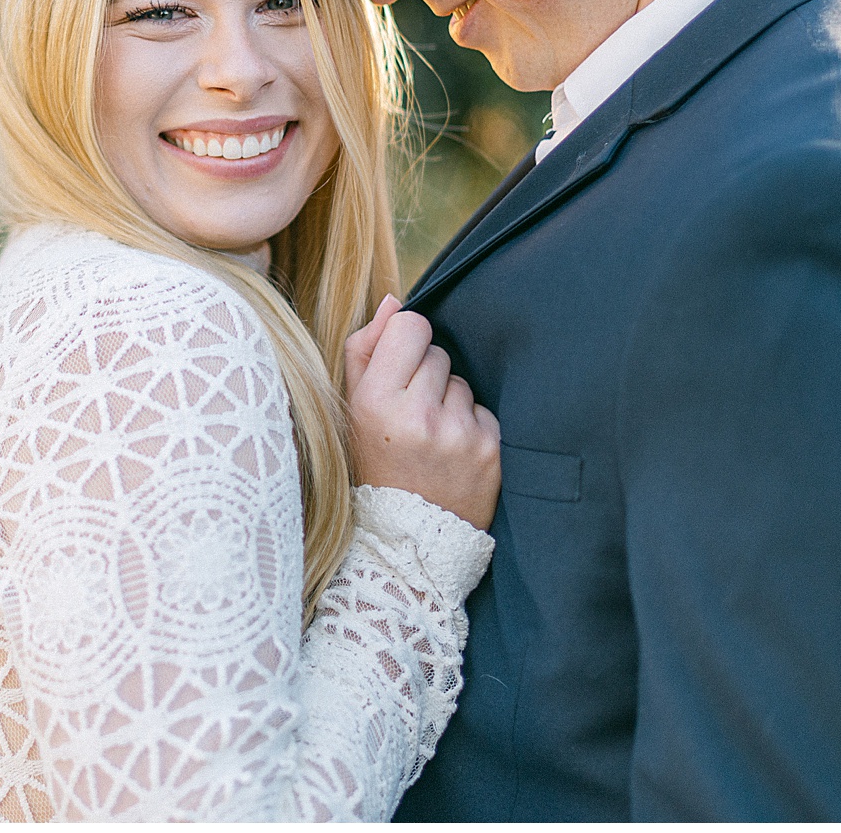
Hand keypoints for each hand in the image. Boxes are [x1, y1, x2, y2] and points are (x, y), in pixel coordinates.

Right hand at [344, 296, 501, 529]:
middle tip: (411, 413)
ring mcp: (457, 434)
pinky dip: (470, 424)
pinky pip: (483, 409)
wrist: (406, 538)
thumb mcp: (352, 409)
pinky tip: (452, 451)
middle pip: (438, 352)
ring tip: (430, 435)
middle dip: (426, 375)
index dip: (405, 341)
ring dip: (448, 400)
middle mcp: (418, 415)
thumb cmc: (374, 462)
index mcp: (376, 401)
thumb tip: (393, 302)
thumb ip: (365, 349)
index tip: (399, 366)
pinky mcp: (488, 450)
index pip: (411, 326)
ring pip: (461, 380)